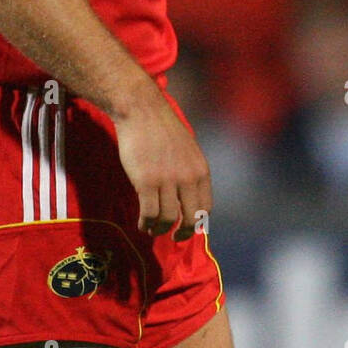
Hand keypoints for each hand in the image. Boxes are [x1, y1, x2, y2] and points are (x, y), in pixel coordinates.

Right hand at [113, 86, 212, 241]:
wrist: (142, 110)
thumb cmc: (162, 128)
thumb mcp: (187, 150)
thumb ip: (190, 172)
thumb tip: (186, 198)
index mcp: (201, 170)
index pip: (206, 207)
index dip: (197, 223)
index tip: (187, 228)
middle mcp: (188, 177)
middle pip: (190, 218)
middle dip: (182, 232)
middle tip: (172, 237)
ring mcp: (167, 180)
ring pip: (167, 219)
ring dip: (159, 229)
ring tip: (151, 229)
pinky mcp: (146, 182)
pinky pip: (148, 213)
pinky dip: (145, 223)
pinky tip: (141, 224)